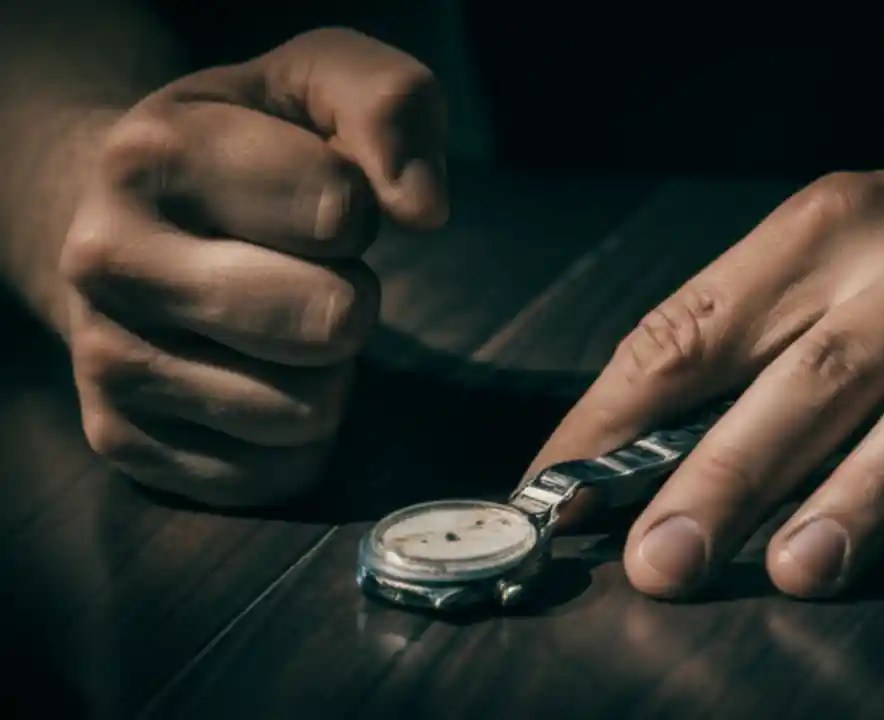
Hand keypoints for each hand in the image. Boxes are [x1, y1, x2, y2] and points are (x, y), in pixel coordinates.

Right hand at [60, 28, 446, 505]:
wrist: (135, 218)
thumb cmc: (253, 149)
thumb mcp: (318, 85)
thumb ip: (390, 105)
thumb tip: (423, 209)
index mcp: (151, 154)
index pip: (340, 209)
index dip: (359, 206)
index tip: (322, 197)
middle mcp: (108, 260)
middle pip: (330, 322)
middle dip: (352, 296)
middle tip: (311, 271)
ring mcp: (108, 361)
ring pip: (306, 411)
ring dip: (327, 372)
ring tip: (278, 321)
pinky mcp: (126, 444)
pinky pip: (279, 472)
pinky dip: (298, 435)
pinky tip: (256, 376)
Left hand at [528, 143, 883, 597]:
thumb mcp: (851, 243)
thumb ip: (756, 330)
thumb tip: (644, 446)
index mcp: (831, 226)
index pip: (696, 325)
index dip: (617, 417)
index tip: (559, 492)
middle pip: (809, 377)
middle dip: (725, 476)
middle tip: (663, 562)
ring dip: (856, 500)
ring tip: (795, 572)